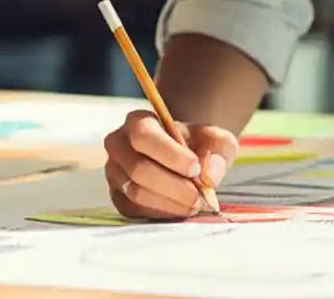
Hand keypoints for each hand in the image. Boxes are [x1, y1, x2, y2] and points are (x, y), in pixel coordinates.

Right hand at [103, 109, 237, 218]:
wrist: (185, 158)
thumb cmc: (197, 145)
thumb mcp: (215, 139)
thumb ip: (218, 150)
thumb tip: (210, 175)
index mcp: (138, 121)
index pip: (144, 136)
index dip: (170, 155)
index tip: (195, 168)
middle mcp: (118, 145)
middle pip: (139, 169)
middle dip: (173, 186)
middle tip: (200, 196)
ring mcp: (115, 173)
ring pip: (136, 192)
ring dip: (169, 202)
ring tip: (195, 204)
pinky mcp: (118, 197)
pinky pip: (135, 209)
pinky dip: (161, 212)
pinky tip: (181, 209)